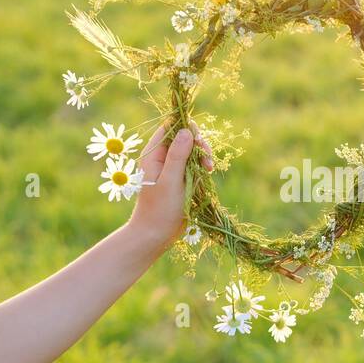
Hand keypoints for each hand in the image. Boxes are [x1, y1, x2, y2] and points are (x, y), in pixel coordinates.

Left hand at [127, 120, 212, 251]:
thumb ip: (177, 155)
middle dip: (198, 145)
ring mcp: (172, 168)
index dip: (186, 128)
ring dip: (203, 157)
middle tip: (208, 160)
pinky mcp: (181, 179)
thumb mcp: (170, 181)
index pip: (170, 128)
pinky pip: (194, 165)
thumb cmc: (160, 209)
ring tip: (209, 170)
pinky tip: (207, 175)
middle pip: (184, 137)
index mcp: (154, 154)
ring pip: (192, 151)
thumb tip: (187, 130)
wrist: (155, 235)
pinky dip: (202, 168)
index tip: (199, 141)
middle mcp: (162, 157)